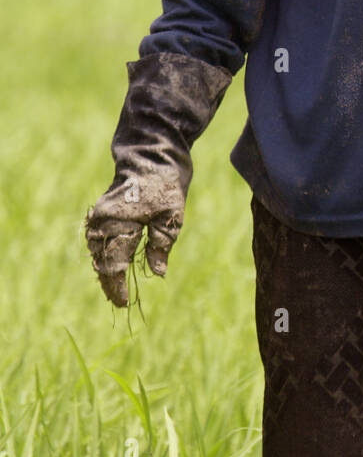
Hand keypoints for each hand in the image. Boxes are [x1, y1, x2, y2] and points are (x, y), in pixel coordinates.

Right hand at [85, 172, 184, 307]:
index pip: (115, 264)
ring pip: (96, 250)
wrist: (152, 153)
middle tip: (118, 300)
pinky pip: (98, 238)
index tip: (123, 302)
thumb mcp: (172, 216)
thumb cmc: (165, 184)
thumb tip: (157, 273)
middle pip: (101, 260)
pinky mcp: (102, 210)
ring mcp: (100, 214)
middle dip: (109, 281)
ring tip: (113, 286)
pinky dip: (103, 252)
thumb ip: (162, 244)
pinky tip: (111, 263)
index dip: (117, 286)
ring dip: (104, 267)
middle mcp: (104, 220)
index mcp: (121, 223)